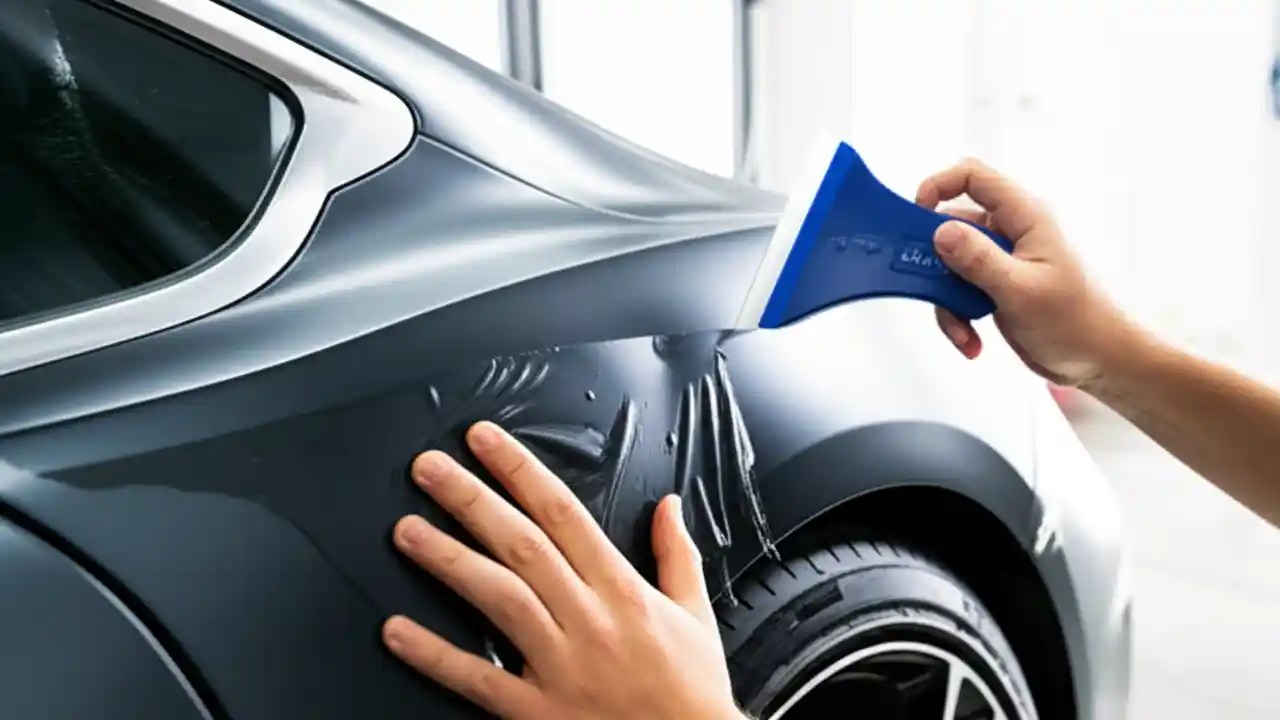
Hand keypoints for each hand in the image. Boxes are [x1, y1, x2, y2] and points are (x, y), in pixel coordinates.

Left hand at [382, 421, 744, 719]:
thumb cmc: (692, 692)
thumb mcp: (696, 614)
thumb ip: (678, 554)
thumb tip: (669, 504)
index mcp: (624, 591)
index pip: (564, 514)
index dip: (520, 472)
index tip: (485, 441)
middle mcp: (589, 620)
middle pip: (523, 546)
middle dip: (473, 500)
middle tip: (429, 468)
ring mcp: (561, 666)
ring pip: (499, 599)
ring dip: (449, 560)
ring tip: (406, 531)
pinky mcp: (538, 712)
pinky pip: (479, 680)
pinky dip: (435, 656)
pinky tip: (397, 631)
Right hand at [916, 158, 1133, 386]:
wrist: (1098, 360)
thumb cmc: (1075, 321)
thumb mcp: (1021, 290)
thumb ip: (978, 259)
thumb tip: (939, 232)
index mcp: (1025, 218)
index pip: (974, 177)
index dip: (938, 186)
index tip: (914, 217)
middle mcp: (1010, 232)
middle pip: (951, 226)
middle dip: (935, 263)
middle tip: (931, 289)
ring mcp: (1001, 261)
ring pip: (950, 265)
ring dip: (947, 300)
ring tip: (964, 330)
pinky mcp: (994, 287)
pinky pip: (958, 292)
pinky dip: (958, 317)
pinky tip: (972, 341)